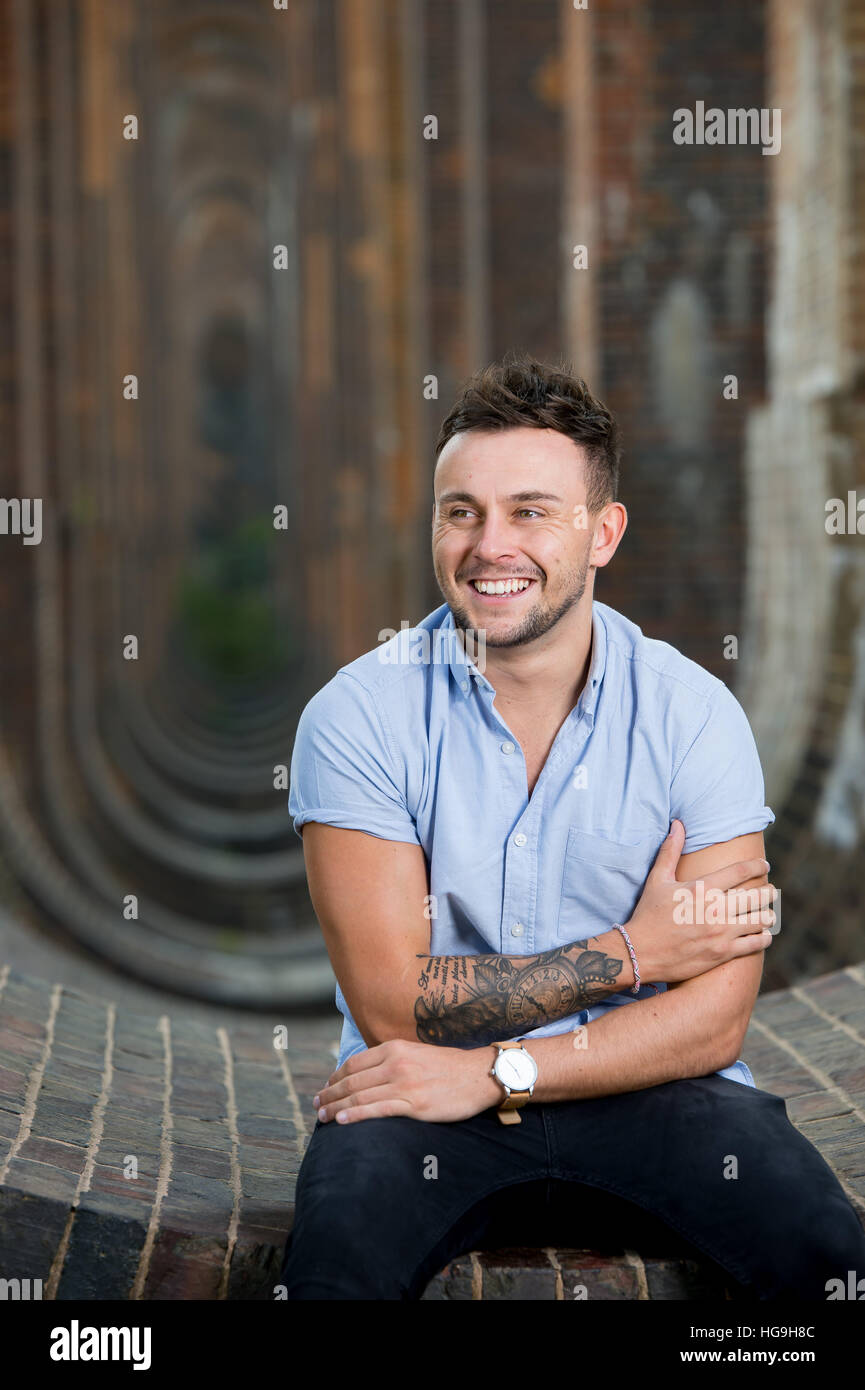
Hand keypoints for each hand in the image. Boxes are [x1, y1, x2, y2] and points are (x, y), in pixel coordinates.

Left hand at [312, 1038, 500, 1124]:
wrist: (480, 1075)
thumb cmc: (450, 1067)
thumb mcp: (417, 1054)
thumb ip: (394, 1060)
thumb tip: (370, 1073)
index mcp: (395, 1048)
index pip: (354, 1063)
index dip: (335, 1076)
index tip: (326, 1087)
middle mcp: (396, 1063)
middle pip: (352, 1080)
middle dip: (329, 1093)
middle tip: (316, 1105)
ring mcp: (404, 1083)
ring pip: (360, 1095)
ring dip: (336, 1106)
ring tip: (322, 1117)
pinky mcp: (414, 1104)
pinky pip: (377, 1109)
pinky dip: (355, 1115)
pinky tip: (341, 1120)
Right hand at [625, 820, 776, 983]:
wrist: (640, 953)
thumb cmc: (648, 914)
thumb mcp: (657, 880)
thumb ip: (670, 850)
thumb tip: (678, 823)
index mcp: (702, 889)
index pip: (741, 871)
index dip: (757, 866)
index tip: (764, 865)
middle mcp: (715, 910)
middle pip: (757, 896)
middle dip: (769, 892)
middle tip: (771, 891)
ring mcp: (721, 933)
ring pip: (760, 920)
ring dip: (767, 915)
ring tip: (768, 914)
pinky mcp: (722, 953)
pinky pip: (755, 944)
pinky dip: (763, 938)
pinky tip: (763, 935)